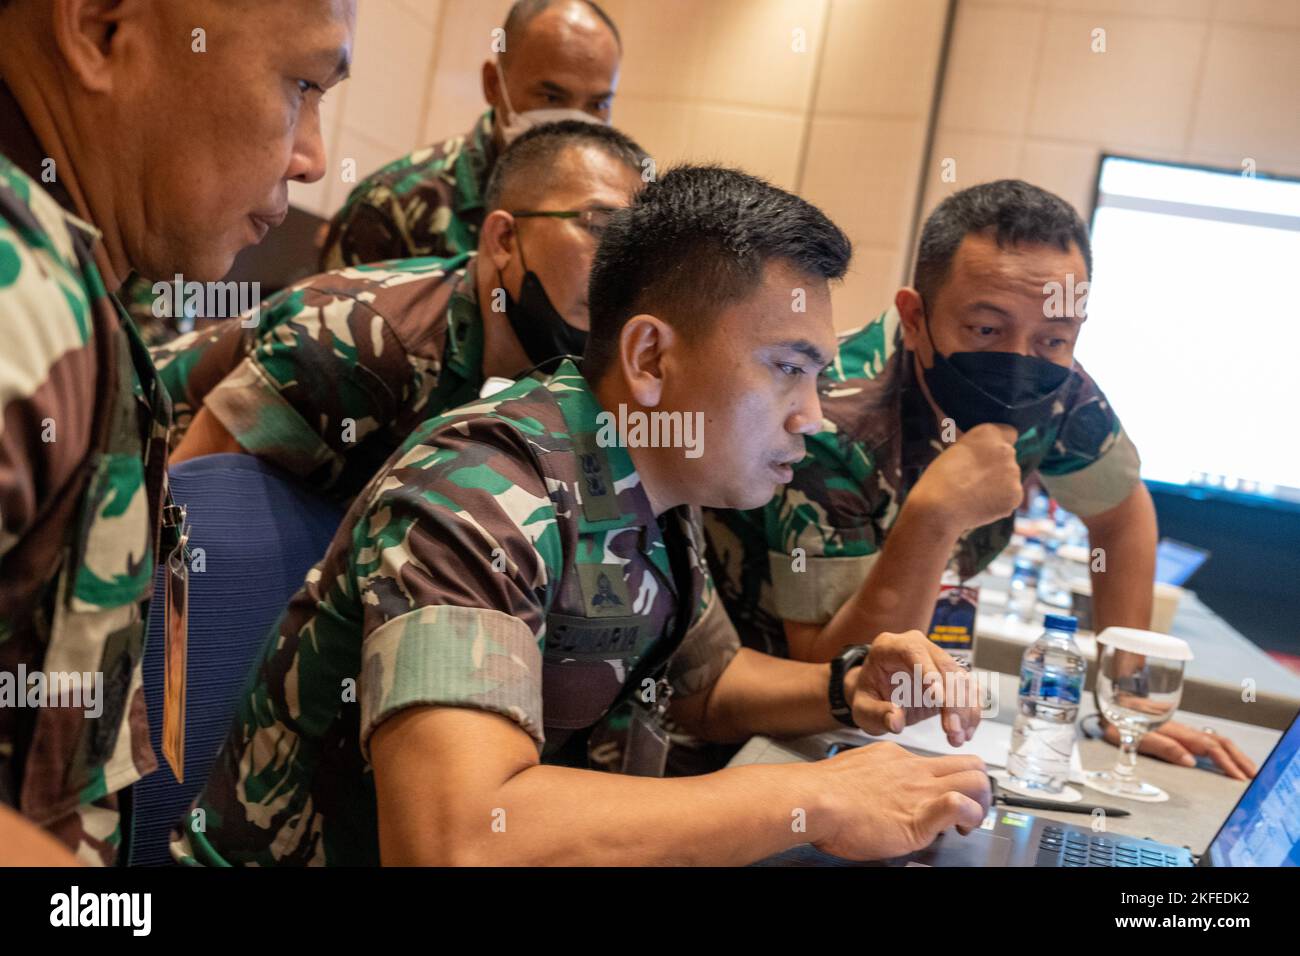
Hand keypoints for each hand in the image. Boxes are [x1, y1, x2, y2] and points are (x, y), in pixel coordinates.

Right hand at [812, 742, 990, 859]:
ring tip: (967, 824)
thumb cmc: (824, 792)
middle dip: (980, 788)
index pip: (943, 761)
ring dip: (981, 804)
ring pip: (976, 780)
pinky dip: (969, 816)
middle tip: (969, 812)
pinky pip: (959, 805)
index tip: (950, 798)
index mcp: (900, 759)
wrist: (814, 799)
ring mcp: (921, 791)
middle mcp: (916, 770)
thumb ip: (876, 777)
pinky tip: (959, 828)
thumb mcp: (857, 769)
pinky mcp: (920, 816)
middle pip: (972, 763)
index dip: (956, 779)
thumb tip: (879, 789)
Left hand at [849, 630, 981, 746]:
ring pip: (962, 679)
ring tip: (958, 737)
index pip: (914, 651)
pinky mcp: (951, 675)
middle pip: (944, 667)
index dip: (929, 673)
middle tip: (952, 730)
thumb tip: (896, 721)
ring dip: (965, 710)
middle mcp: (918, 647)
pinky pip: (969, 690)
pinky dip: (971, 712)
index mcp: (891, 646)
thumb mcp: (862, 708)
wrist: (877, 693)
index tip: (938, 700)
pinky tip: (966, 732)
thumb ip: (876, 713)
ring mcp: (937, 659)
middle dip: (953, 701)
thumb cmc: (868, 695)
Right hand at [907, 423, 1021, 532]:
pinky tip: (981, 505)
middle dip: (997, 467)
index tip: (986, 455)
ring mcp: (1013, 474)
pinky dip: (1000, 502)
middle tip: (974, 479)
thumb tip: (969, 443)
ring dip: (999, 485)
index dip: (997, 444)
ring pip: (1010, 479)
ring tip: (975, 495)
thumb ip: (971, 446)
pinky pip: (1011, 497)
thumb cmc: (938, 479)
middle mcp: (1006, 450)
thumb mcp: (952, 451)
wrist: (938, 509)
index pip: (1009, 433)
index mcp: (989, 433)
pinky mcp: (1016, 496)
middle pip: (1008, 458)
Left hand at [1103, 718, 1257, 779]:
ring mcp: (1182, 729)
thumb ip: (1163, 747)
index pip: (1210, 748)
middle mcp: (1183, 729)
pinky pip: (1207, 738)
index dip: (1226, 763)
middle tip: (1254, 776)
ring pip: (1215, 738)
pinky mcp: (1178, 730)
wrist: (1111, 703)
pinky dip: (1222, 748)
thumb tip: (1191, 761)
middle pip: (1219, 741)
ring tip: (1246, 768)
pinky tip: (1225, 756)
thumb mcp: (1136, 737)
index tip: (1239, 777)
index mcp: (1176, 731)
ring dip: (1233, 753)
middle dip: (1238, 758)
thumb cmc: (1118, 722)